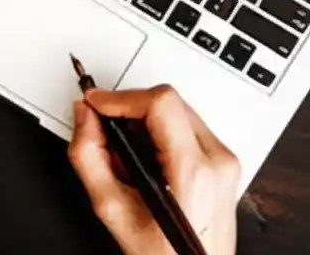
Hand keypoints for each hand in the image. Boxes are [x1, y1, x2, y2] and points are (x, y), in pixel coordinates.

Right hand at [68, 85, 239, 254]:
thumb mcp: (114, 211)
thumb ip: (90, 158)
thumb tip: (84, 118)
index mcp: (195, 171)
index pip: (160, 103)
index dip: (120, 97)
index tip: (95, 104)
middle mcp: (218, 160)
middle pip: (168, 101)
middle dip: (128, 108)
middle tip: (102, 129)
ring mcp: (225, 160)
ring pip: (177, 110)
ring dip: (143, 120)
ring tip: (124, 153)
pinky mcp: (224, 162)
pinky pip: (187, 126)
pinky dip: (158, 132)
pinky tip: (144, 159)